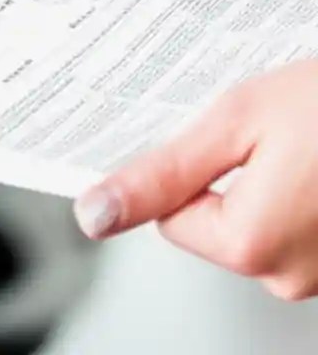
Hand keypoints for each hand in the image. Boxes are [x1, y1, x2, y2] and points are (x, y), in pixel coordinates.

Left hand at [73, 0, 317, 299]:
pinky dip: (312, 180)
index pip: (169, 215)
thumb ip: (162, 172)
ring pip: (268, 215)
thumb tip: (97, 214)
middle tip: (261, 118)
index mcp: (249, 246)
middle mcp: (292, 275)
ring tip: (301, 125)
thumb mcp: (240, 119)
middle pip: (218, 217)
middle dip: (231, 165)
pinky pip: (310, 217)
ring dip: (276, 171)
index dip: (179, 163)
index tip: (192, 128)